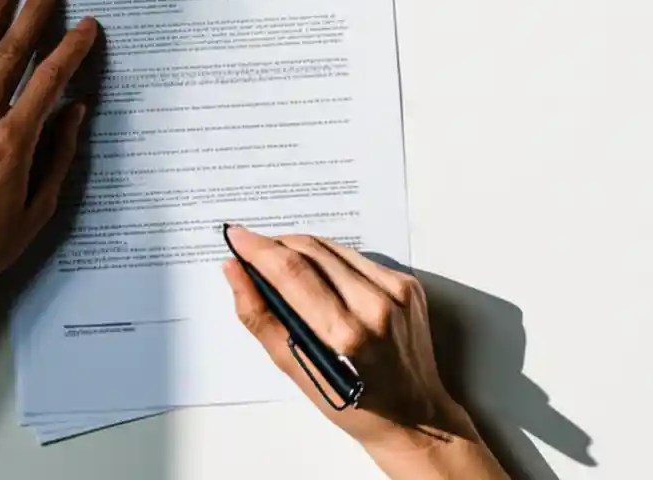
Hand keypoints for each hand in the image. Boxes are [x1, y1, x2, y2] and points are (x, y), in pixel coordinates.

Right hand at [222, 226, 506, 478]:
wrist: (418, 416)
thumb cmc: (354, 406)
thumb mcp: (299, 372)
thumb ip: (261, 319)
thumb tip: (234, 271)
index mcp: (347, 333)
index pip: (292, 273)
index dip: (259, 250)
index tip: (235, 236)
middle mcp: (376, 304)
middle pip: (312, 252)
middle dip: (275, 244)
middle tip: (249, 248)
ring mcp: (397, 290)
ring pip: (334, 249)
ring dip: (300, 248)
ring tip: (277, 259)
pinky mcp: (408, 284)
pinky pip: (357, 258)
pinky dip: (330, 259)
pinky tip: (317, 273)